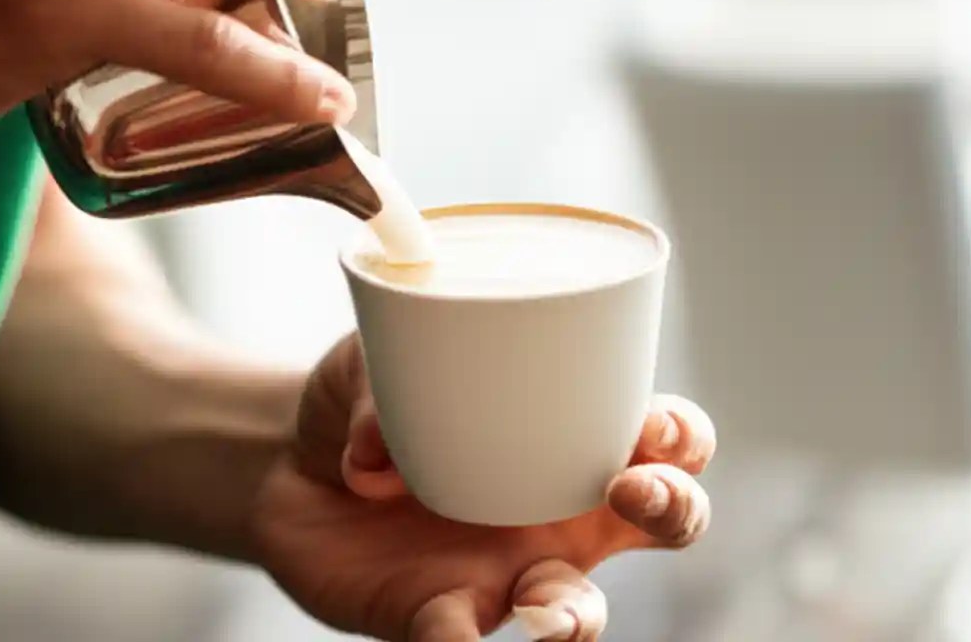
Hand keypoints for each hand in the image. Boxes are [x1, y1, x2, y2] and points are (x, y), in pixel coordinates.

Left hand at [249, 335, 716, 640]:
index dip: (681, 437)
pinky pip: (460, 641)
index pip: (665, 439)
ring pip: (576, 609)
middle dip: (674, 511)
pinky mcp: (440, 611)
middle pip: (664, 522)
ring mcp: (506, 568)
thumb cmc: (366, 397)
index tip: (651, 426)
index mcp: (569, 436)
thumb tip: (373, 449)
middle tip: (628, 492)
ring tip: (548, 620)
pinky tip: (447, 638)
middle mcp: (557, 509)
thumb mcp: (380, 357)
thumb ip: (386, 387)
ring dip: (575, 618)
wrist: (289, 463)